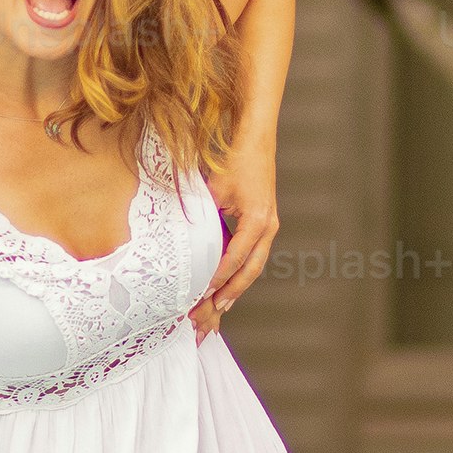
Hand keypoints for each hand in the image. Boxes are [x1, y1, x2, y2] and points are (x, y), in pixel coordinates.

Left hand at [192, 132, 280, 335]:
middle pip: (250, 271)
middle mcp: (268, 227)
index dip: (218, 278)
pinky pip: (253, 253)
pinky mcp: (264, 222)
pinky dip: (239, 270)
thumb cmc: (237, 159)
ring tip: (219, 307)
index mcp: (257, 221)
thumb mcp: (213, 189)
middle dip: (230, 294)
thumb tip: (184, 241)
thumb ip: (202, 216)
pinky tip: (226, 281)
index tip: (201, 295)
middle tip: (211, 314)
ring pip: (253, 265)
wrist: (257, 138)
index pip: (235, 258)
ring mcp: (269, 225)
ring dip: (236, 287)